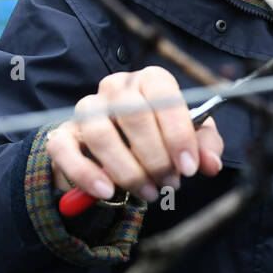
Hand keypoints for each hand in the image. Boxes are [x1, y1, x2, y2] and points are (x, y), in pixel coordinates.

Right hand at [48, 66, 224, 203]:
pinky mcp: (61, 135)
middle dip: (155, 156)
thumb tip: (210, 163)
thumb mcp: (188, 141)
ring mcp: (85, 109)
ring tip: (148, 192)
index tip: (188, 167)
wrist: (117, 156)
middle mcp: (115, 88)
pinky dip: (86, 174)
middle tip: (169, 183)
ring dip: (128, 170)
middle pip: (133, 114)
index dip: (177, 133)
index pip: (162, 93)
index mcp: (149, 80)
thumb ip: (204, 148)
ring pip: (101, 133)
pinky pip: (65, 151)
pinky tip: (107, 192)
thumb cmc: (160, 140)